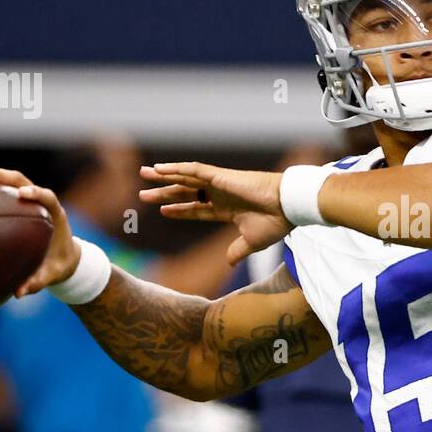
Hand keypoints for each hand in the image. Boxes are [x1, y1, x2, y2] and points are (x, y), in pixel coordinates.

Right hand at [0, 165, 79, 296]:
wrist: (64, 256)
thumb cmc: (58, 265)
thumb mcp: (52, 275)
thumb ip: (37, 282)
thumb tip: (18, 293)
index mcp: (55, 214)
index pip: (47, 197)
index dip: (37, 193)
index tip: (23, 194)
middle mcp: (40, 201)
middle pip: (21, 180)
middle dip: (0, 176)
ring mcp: (27, 198)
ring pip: (7, 180)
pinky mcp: (15, 200)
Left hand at [140, 162, 291, 264]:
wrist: (287, 207)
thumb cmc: (275, 223)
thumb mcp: (251, 242)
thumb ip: (237, 251)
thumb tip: (228, 263)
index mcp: (227, 210)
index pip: (197, 209)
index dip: (179, 211)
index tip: (162, 211)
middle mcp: (220, 195)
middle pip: (186, 193)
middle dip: (165, 193)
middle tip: (144, 195)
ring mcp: (219, 184)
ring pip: (185, 179)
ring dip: (164, 177)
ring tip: (144, 174)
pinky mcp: (219, 176)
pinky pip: (193, 170)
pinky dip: (176, 169)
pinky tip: (160, 168)